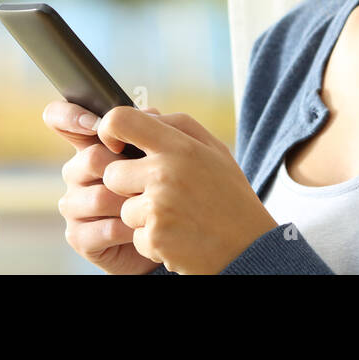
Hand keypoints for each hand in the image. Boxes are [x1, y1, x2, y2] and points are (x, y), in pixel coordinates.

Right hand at [42, 100, 162, 274]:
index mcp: (89, 145)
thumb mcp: (158, 155)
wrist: (166, 236)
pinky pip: (103, 229)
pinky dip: (129, 229)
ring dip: (132, 204)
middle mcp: (75, 173)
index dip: (69, 115)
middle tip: (152, 180)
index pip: (59, 117)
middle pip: (91, 158)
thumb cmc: (160, 188)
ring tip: (154, 208)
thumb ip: (150, 130)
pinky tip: (143, 230)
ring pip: (98, 197)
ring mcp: (73, 205)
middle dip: (126, 169)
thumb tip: (148, 113)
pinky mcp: (78, 237)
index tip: (95, 123)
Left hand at [95, 106, 279, 273]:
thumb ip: (177, 126)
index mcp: (179, 146)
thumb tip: (142, 113)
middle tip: (156, 192)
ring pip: (123, 208)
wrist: (250, 246)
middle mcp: (165, 173)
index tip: (114, 144)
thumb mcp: (214, 150)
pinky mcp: (155, 238)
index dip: (108, 130)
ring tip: (175, 216)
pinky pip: (134, 236)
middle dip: (126, 184)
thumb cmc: (229, 195)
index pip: (121, 120)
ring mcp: (158, 207)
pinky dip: (152, 240)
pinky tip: (177, 236)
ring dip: (141, 216)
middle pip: (111, 172)